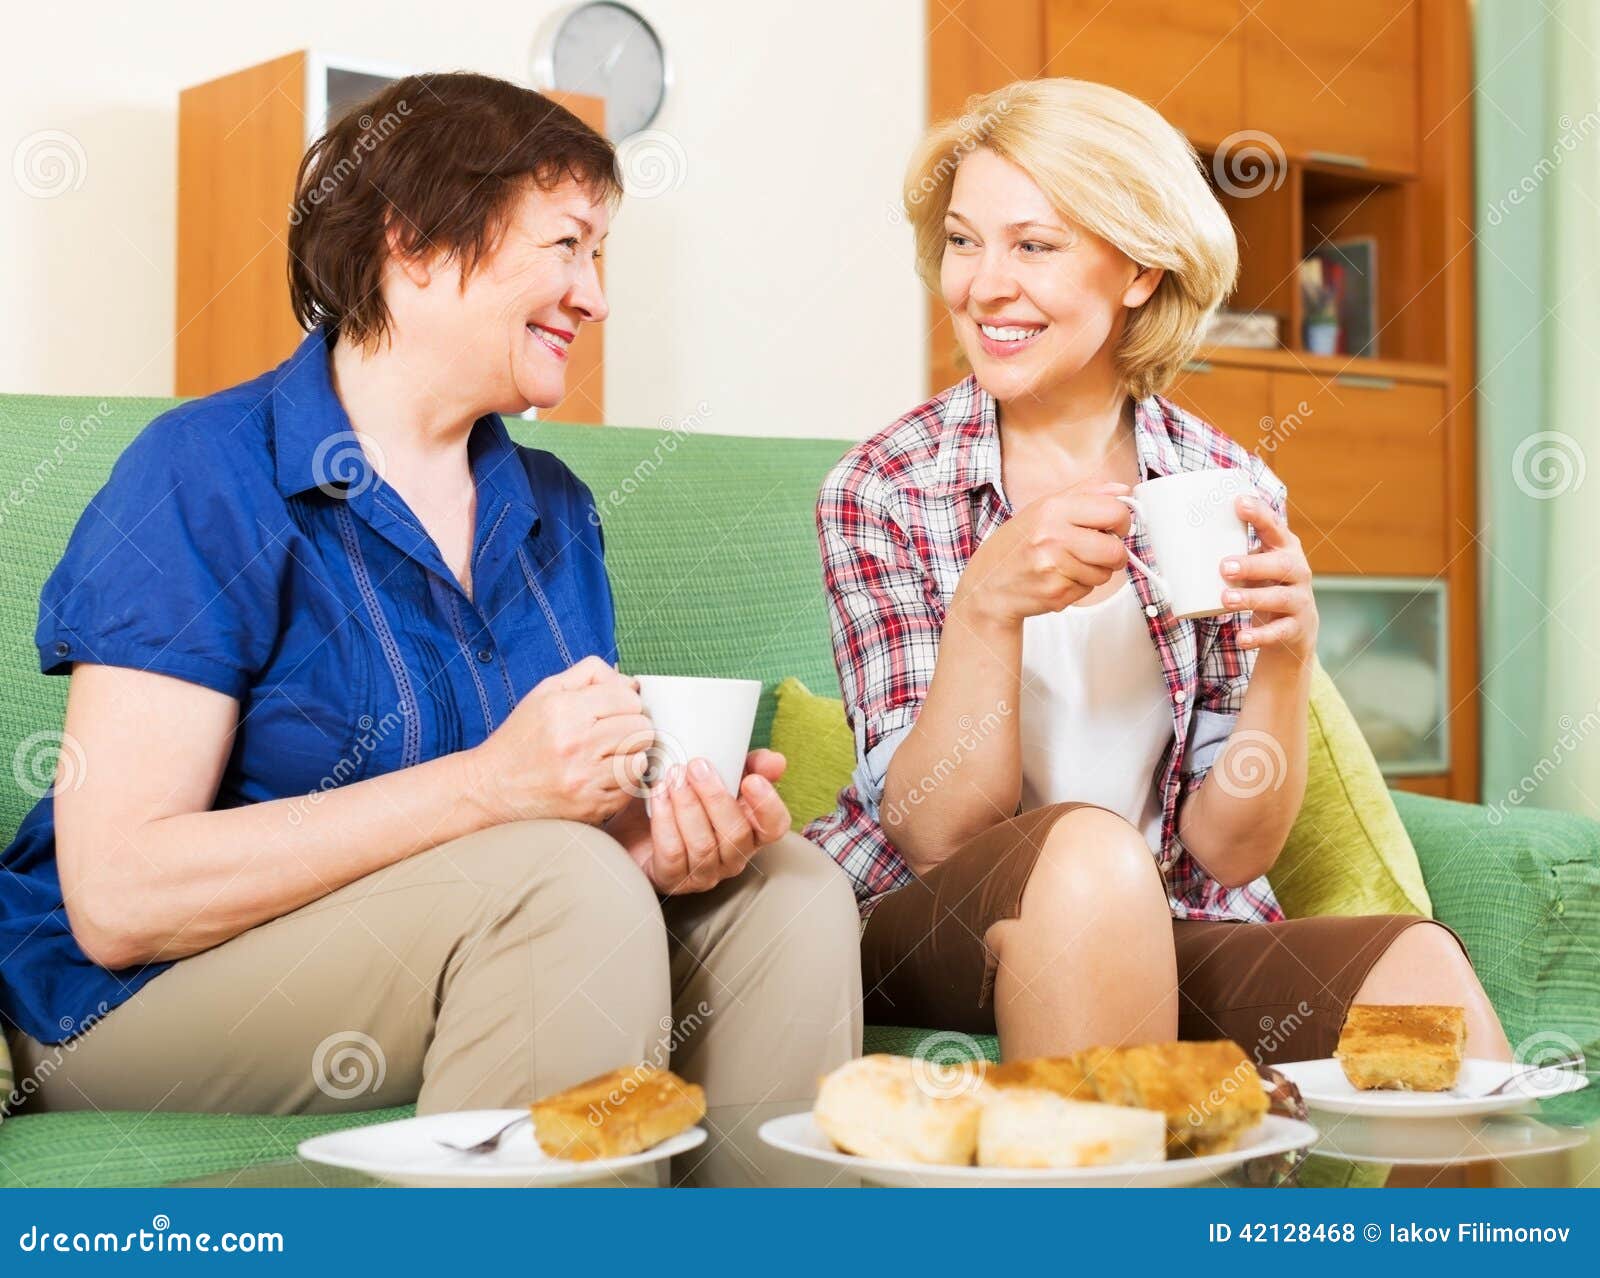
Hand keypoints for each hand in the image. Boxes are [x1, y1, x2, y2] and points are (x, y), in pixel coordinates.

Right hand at [465, 655, 650, 824]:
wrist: (492, 787)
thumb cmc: (522, 737)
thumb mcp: (546, 692)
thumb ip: (590, 674)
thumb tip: (631, 683)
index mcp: (566, 710)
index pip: (629, 699)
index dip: (626, 703)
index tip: (615, 711)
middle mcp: (576, 744)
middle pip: (641, 728)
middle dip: (632, 728)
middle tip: (615, 733)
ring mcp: (584, 779)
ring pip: (641, 760)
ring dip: (631, 756)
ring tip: (611, 755)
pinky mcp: (589, 807)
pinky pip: (630, 790)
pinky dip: (622, 783)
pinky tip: (603, 776)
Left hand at [627, 749, 792, 893]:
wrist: (635, 824)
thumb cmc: (684, 798)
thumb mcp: (717, 774)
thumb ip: (747, 764)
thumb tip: (775, 761)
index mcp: (751, 831)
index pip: (775, 827)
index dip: (768, 806)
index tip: (752, 780)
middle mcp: (733, 857)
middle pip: (735, 834)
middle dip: (715, 797)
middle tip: (695, 766)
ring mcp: (704, 873)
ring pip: (703, 845)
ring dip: (687, 806)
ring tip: (673, 777)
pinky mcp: (672, 879)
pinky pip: (672, 854)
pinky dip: (665, 821)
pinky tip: (658, 796)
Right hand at [951, 481, 1132, 628]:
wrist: (987, 584)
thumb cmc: (1018, 544)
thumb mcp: (1044, 508)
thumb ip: (1085, 494)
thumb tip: (1122, 489)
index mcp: (1052, 509)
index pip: (1113, 511)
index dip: (1122, 521)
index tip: (1115, 526)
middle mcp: (1052, 537)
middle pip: (1115, 549)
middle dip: (1115, 554)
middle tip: (1101, 552)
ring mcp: (1053, 567)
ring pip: (1105, 574)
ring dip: (1095, 572)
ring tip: (1070, 565)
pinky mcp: (1055, 593)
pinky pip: (1089, 590)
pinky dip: (1080, 586)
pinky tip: (1059, 578)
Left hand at [1221, 494, 1317, 659]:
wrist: (1294, 628)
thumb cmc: (1262, 586)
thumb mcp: (1253, 565)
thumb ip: (1226, 552)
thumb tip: (1168, 540)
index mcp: (1284, 548)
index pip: (1275, 527)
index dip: (1259, 514)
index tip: (1239, 503)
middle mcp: (1297, 571)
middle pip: (1280, 564)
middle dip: (1252, 564)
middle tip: (1224, 566)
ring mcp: (1299, 600)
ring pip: (1279, 597)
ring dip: (1252, 598)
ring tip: (1225, 599)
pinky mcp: (1296, 628)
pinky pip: (1279, 632)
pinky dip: (1259, 636)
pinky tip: (1241, 638)